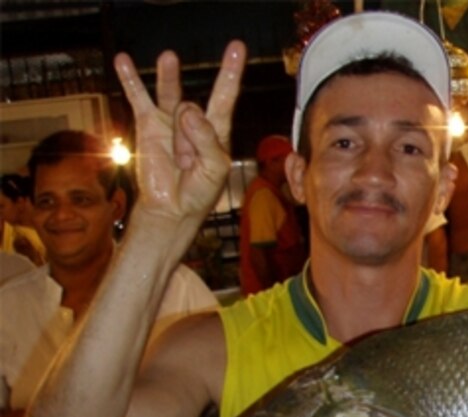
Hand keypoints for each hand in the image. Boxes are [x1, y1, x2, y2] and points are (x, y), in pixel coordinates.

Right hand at [114, 41, 244, 258]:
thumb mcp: (214, 167)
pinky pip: (138, 97)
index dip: (231, 73)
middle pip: (198, 103)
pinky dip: (130, 79)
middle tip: (211, 103)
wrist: (172, 209)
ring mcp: (170, 120)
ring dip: (170, 82)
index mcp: (217, 131)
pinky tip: (122, 61)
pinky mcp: (148, 124)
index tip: (237, 48)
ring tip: (169, 58)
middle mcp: (194, 121)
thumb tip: (186, 109)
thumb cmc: (199, 191)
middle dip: (205, 108)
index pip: (225, 96)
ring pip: (172, 95)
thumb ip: (205, 139)